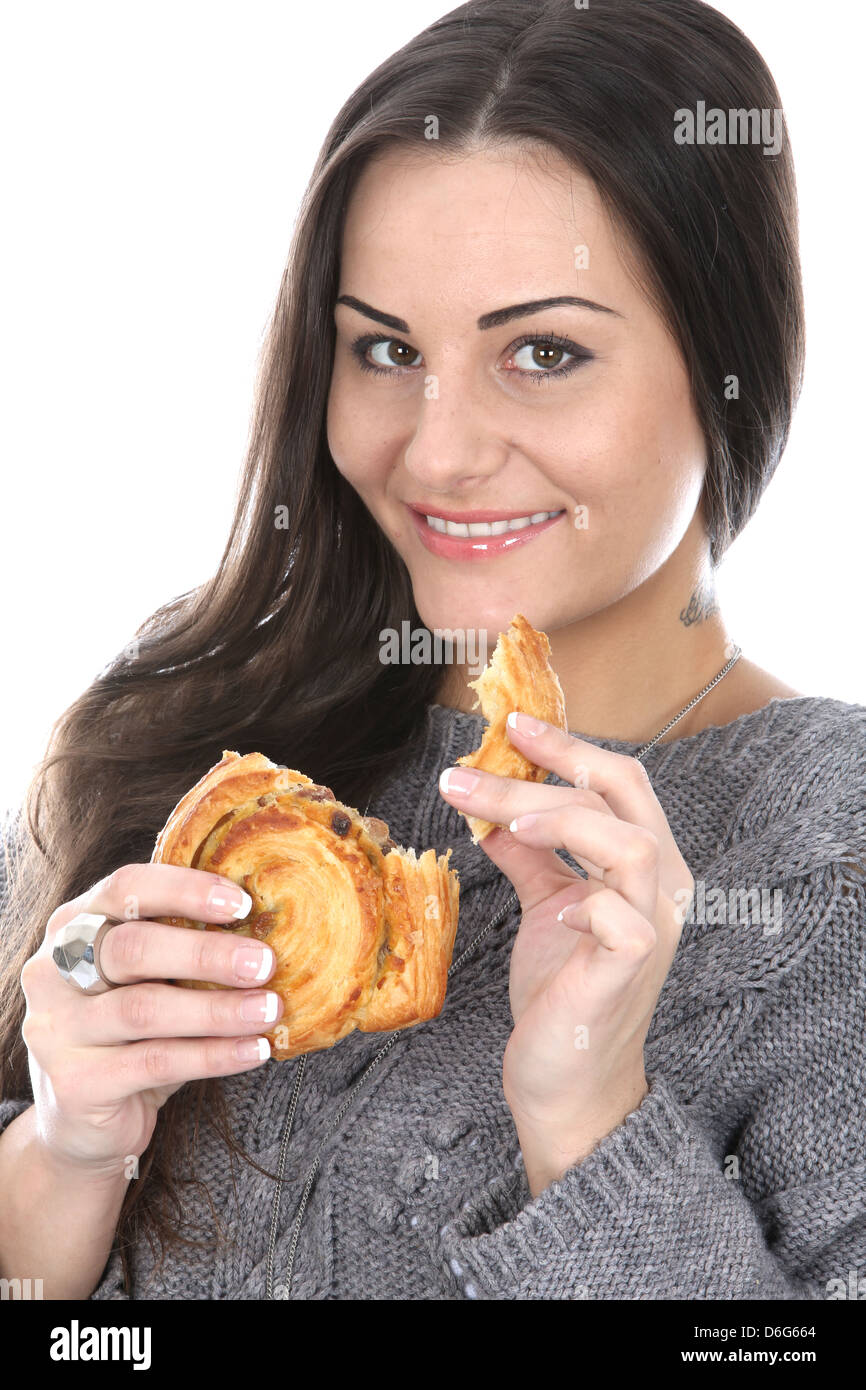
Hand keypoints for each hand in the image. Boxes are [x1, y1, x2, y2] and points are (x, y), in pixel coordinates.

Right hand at [20, 863, 282, 1178]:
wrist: (81, 1123)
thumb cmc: (130, 1034)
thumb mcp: (148, 980)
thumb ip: (182, 948)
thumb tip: (268, 928)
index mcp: (72, 926)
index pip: (124, 889)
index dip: (184, 890)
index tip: (241, 903)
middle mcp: (52, 972)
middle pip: (131, 948)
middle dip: (205, 952)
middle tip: (264, 962)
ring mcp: (57, 1029)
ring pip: (144, 1009)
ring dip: (217, 1008)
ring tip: (269, 1009)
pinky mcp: (75, 1083)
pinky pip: (155, 1062)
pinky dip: (213, 1055)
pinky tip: (253, 1051)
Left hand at [439, 711, 693, 1194]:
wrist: (568, 1079)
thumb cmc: (564, 991)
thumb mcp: (546, 906)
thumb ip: (532, 857)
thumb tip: (493, 811)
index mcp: (643, 864)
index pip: (618, 781)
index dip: (569, 748)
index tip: (513, 726)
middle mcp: (661, 887)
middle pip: (624, 793)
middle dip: (556, 762)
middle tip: (486, 754)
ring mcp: (653, 927)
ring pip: (629, 842)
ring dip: (562, 819)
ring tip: (504, 818)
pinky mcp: (632, 968)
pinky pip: (622, 917)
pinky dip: (584, 898)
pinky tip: (554, 908)